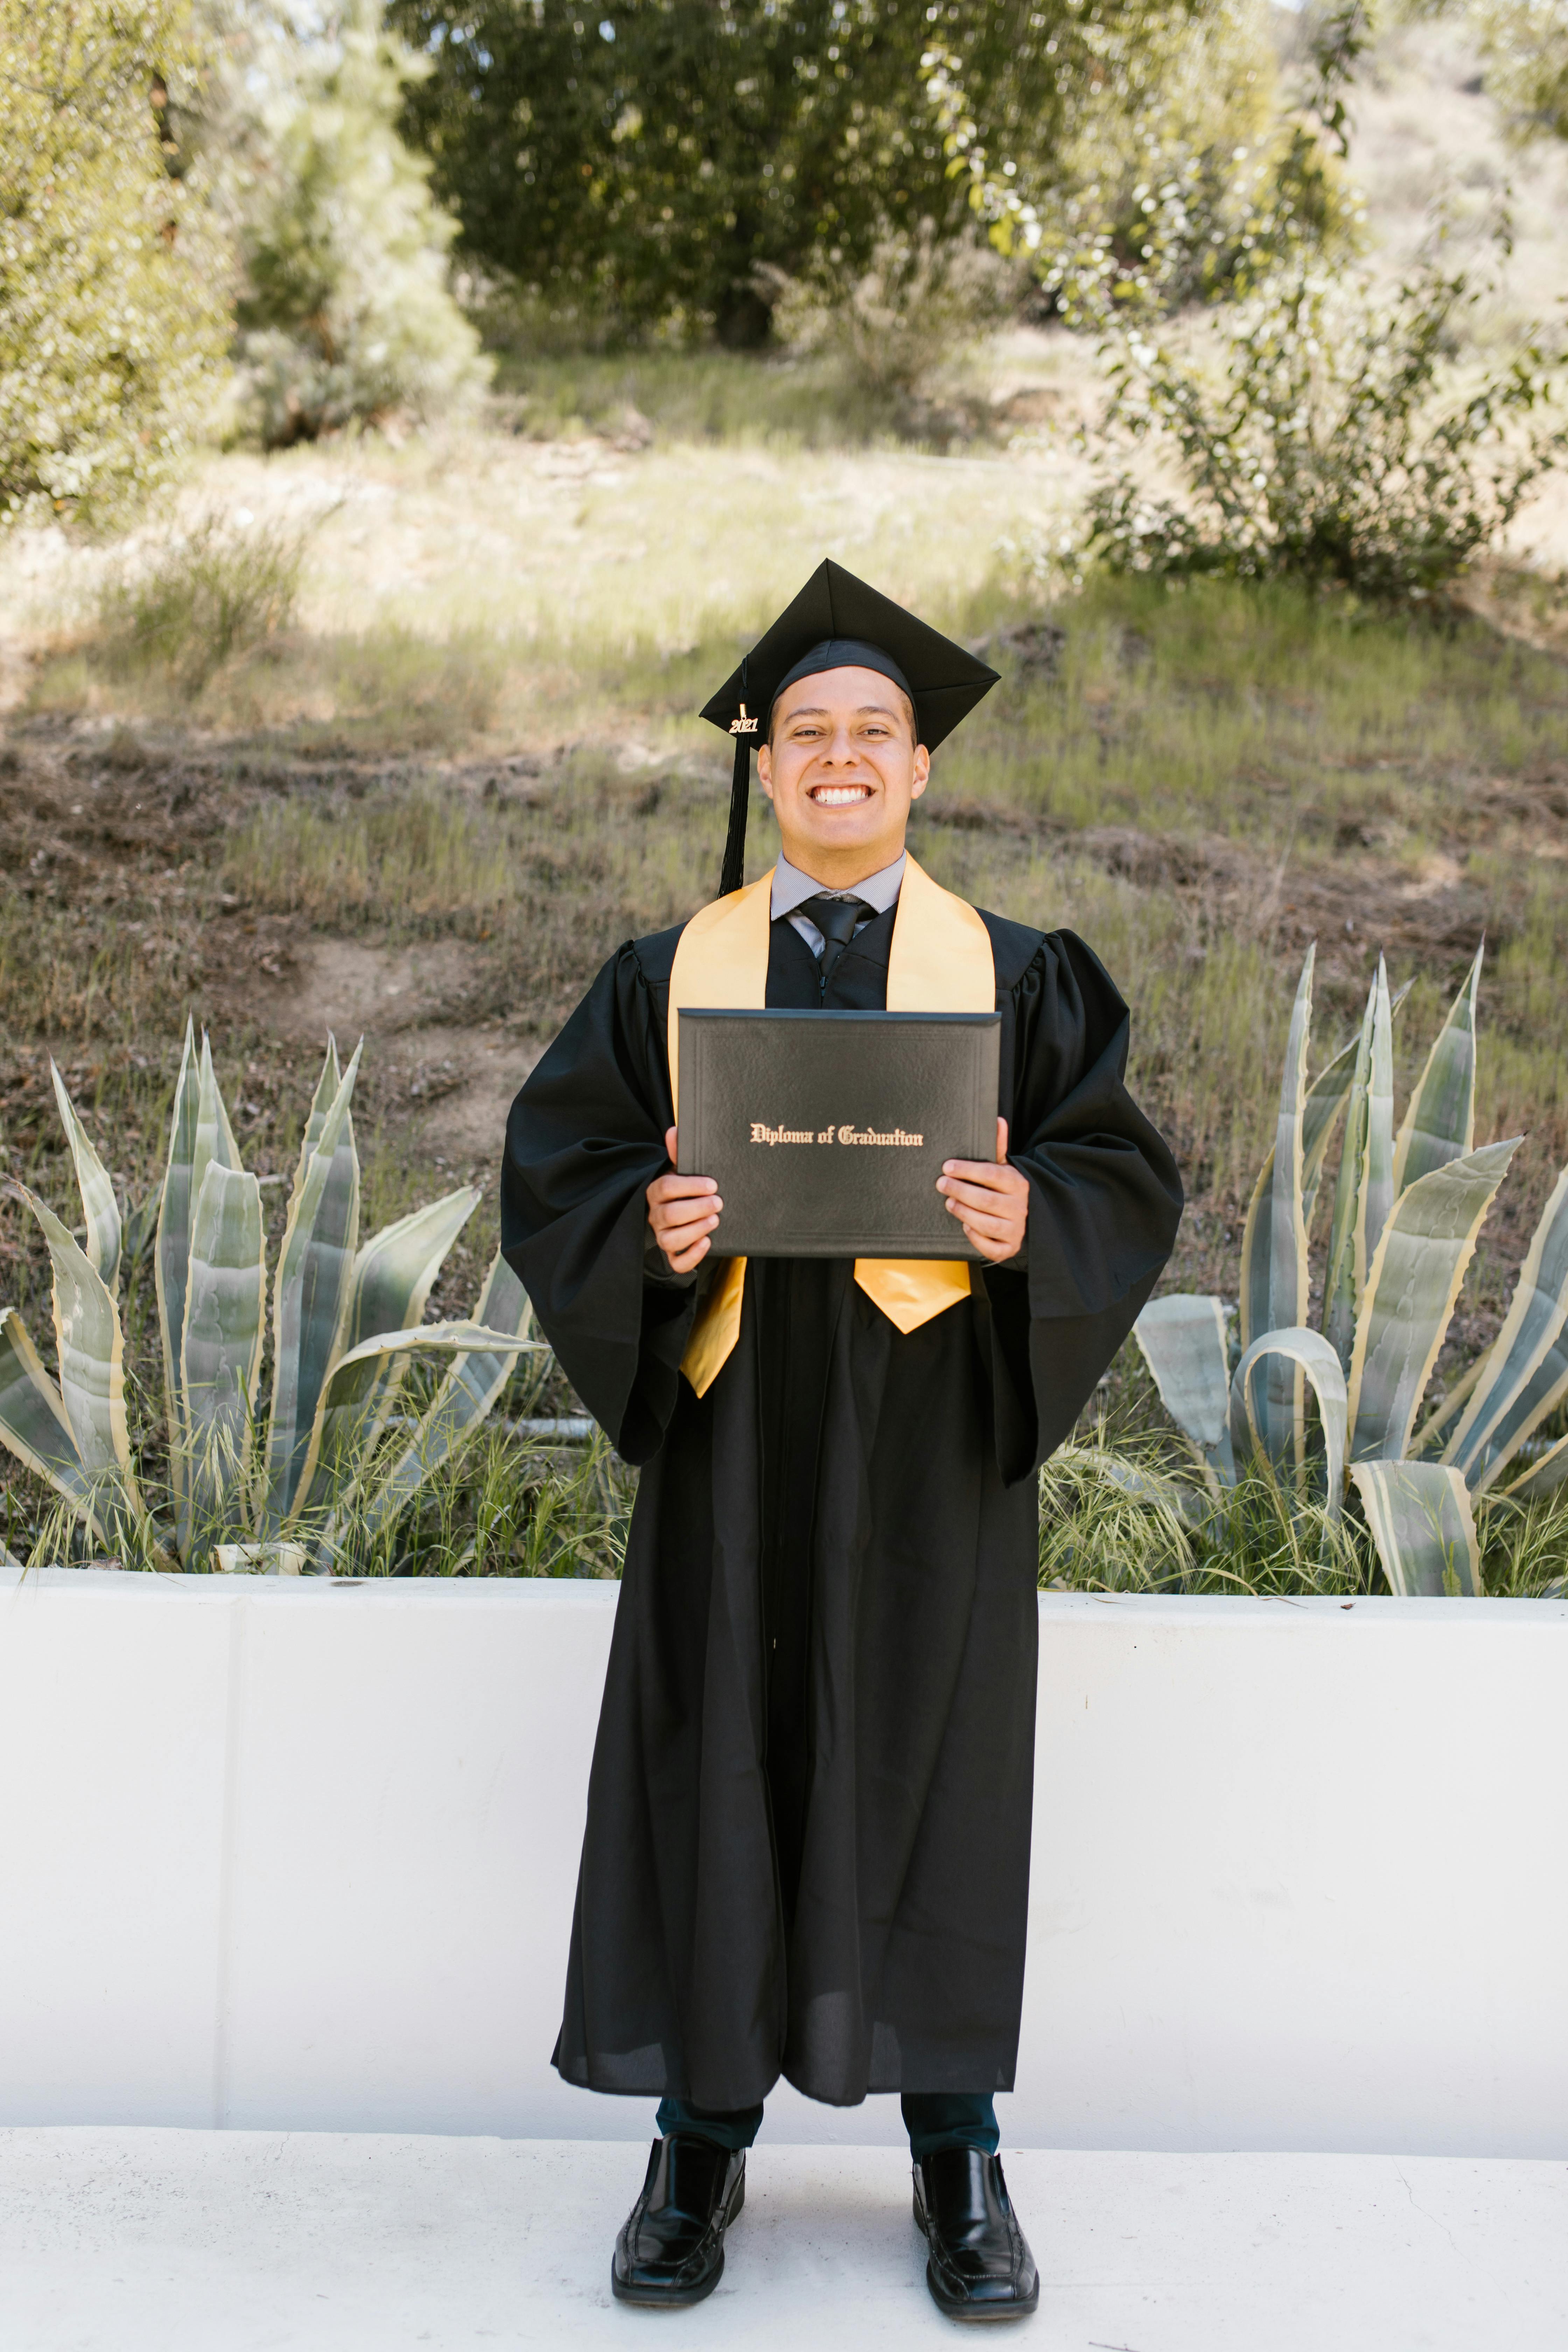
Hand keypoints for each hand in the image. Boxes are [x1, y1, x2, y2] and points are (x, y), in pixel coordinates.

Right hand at [647, 1126, 721, 1274]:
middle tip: (719, 1203)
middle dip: (697, 1208)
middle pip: (670, 1214)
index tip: (713, 1184)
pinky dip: (692, 1255)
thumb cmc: (685, 1189)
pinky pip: (677, 1262)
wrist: (687, 1211)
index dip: (689, 1186)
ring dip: (695, 1230)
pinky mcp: (672, 1255)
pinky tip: (707, 1243)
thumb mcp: (681, 1170)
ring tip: (715, 1220)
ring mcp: (662, 1236)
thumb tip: (674, 1130)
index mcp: (656, 1191)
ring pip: (671, 1240)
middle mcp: (655, 1215)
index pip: (665, 1187)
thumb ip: (678, 1153)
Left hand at [937, 1117, 1028, 1264]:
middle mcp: (1020, 1206)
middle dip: (960, 1191)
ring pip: (987, 1224)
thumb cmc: (1005, 1190)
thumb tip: (997, 1119)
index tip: (947, 1167)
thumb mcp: (1004, 1168)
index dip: (968, 1170)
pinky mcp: (1010, 1248)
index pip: (992, 1174)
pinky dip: (975, 1238)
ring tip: (949, 1203)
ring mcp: (1016, 1229)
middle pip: (986, 1200)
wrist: (1026, 1219)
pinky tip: (965, 1227)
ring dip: (964, 1213)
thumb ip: (997, 1147)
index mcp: (1018, 1183)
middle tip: (941, 1184)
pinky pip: (991, 1247)